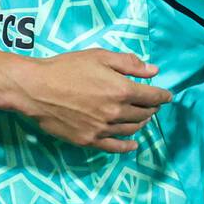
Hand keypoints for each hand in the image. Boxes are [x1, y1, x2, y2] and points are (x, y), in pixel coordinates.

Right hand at [9, 49, 170, 152]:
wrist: (36, 89)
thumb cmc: (66, 68)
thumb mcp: (99, 56)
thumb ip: (128, 63)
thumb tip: (153, 71)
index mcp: (121, 89)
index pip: (152, 96)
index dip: (163, 95)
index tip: (167, 95)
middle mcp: (116, 112)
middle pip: (144, 113)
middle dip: (152, 108)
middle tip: (152, 104)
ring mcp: (103, 129)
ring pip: (131, 129)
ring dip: (141, 123)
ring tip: (143, 117)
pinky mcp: (89, 140)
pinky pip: (114, 147)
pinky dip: (127, 146)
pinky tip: (133, 144)